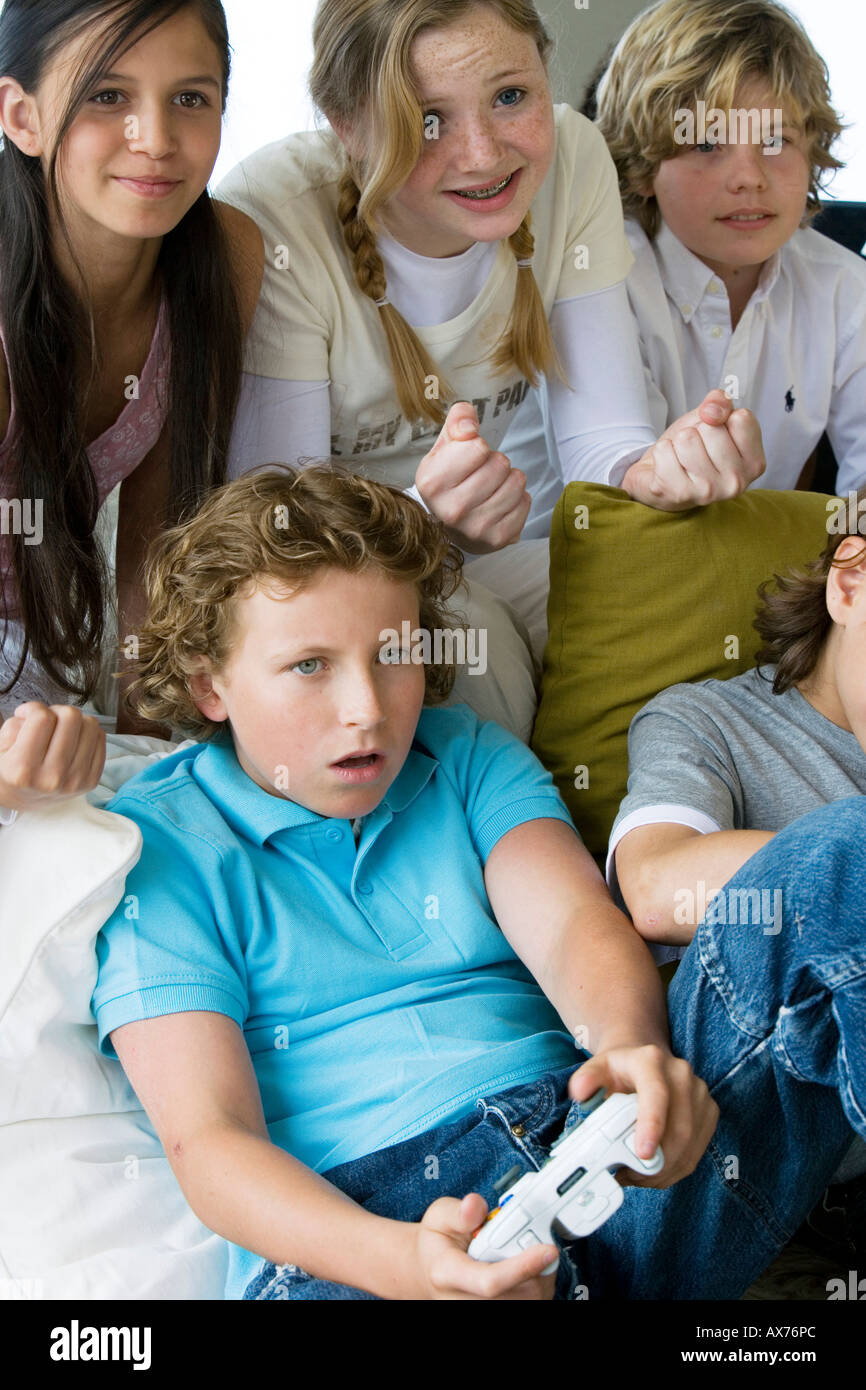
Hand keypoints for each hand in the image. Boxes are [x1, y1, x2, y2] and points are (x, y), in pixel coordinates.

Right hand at [0, 702, 104, 812]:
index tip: (28, 714)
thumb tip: (39, 712)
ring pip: (90, 724)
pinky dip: (87, 733)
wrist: (23, 799)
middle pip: (71, 717)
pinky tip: (73, 740)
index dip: (34, 708)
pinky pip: (101, 738)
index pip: (42, 718)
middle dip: (57, 711)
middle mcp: (51, 778)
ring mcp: (75, 781)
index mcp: (23, 769)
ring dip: (75, 721)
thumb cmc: (11, 768)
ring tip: (61, 730)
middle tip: (48, 721)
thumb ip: (14, 725)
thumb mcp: (1, 747)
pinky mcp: (92, 781)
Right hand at [410, 1192, 557, 1299]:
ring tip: (526, 1252)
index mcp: (447, 1273)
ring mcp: (480, 1310)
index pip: (490, 1281)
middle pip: (519, 1293)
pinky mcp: (498, 1312)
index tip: (548, 1249)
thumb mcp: (439, 1216)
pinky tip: (527, 1268)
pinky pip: (530, 1302)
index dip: (523, 1267)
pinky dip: (538, 1282)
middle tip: (533, 1239)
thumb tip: (475, 1206)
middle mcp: (464, 1300)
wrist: (432, 1269)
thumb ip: (458, 1211)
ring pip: (529, 1300)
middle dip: (537, 1264)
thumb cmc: (439, 1242)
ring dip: (541, 1274)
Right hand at [415, 401, 530, 552]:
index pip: (477, 447)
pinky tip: (500, 504)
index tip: (467, 460)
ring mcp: (476, 528)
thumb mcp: (445, 446)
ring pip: (517, 481)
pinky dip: (518, 498)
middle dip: (494, 463)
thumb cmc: (449, 479)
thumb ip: (457, 421)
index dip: (477, 447)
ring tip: (492, 489)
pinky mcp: (498, 539)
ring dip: (509, 479)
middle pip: (500, 463)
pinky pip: (525, 501)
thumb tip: (469, 427)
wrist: (449, 527)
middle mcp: (452, 510)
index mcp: (432, 483)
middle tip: (481, 476)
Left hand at [568, 1044, 718, 1188]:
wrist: (646, 1060)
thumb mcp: (596, 1068)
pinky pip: (697, 1151)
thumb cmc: (619, 1070)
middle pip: (678, 1128)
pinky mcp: (709, 1111)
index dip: (652, 1125)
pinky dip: (676, 1169)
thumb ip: (585, 1079)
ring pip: (689, 1145)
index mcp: (651, 1060)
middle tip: (629, 1176)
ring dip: (665, 1171)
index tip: (643, 1153)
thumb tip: (581, 1092)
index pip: (656, 1094)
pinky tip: (655, 1172)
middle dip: (655, 1163)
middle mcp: (681, 1073)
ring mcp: (699, 1092)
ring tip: (638, 1177)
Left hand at [622, 390, 765, 510]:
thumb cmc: (694, 447)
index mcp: (754, 463)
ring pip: (686, 439)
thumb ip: (720, 402)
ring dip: (678, 442)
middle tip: (696, 449)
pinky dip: (662, 452)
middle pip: (711, 428)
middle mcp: (737, 482)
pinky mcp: (679, 494)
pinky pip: (664, 451)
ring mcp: (709, 492)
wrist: (661, 476)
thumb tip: (711, 411)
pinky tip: (668, 467)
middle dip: (698, 430)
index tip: (716, 432)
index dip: (721, 417)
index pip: (741, 418)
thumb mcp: (711, 418)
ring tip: (681, 457)